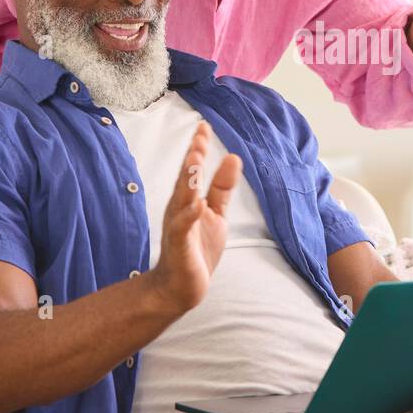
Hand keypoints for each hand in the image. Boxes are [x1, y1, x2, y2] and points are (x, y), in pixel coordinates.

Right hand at [147, 121, 242, 315]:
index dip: (198, 147)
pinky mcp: (180, 245)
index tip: (204, 125)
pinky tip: (198, 205)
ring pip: (182, 199)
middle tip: (199, 137)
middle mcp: (180, 209)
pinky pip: (183, 228)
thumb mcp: (215, 213)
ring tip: (196, 160)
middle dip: (191, 159)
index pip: (192, 169)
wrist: (180, 287)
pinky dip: (189, 215)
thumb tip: (233, 157)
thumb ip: (222, 187)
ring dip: (188, 180)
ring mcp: (178, 226)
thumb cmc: (197, 248)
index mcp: (188, 199)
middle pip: (185, 179)